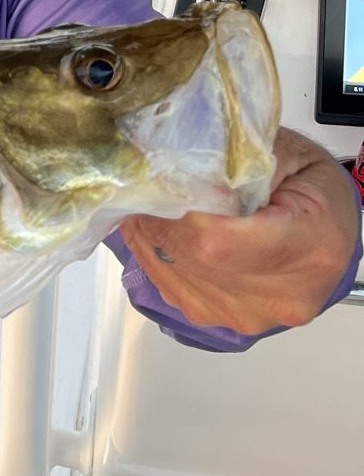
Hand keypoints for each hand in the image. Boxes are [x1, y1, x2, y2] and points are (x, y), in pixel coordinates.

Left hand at [122, 127, 360, 335]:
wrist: (325, 229)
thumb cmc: (312, 187)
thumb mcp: (286, 153)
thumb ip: (235, 163)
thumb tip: (175, 172)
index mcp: (309, 248)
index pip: (214, 241)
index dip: (176, 210)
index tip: (162, 179)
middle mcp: (281, 296)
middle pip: (189, 257)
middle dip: (159, 216)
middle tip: (149, 185)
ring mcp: (249, 316)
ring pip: (171, 273)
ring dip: (152, 235)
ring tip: (158, 205)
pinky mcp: (222, 322)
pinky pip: (168, 287)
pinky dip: (156, 254)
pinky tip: (160, 230)